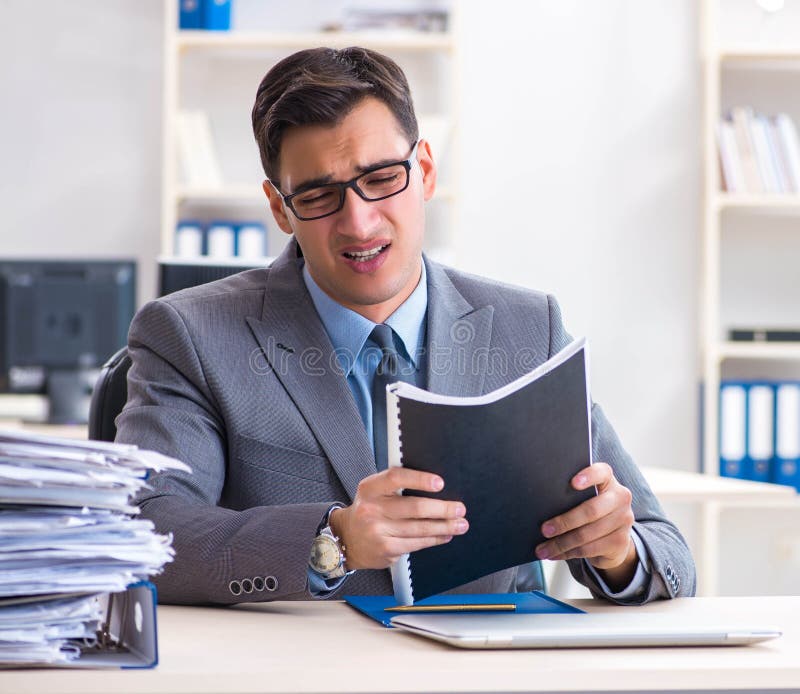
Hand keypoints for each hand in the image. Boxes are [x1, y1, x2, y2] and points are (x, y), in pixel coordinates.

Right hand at [329, 468, 467, 570]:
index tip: (440, 483)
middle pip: (414, 507)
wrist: (346, 539)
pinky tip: (445, 535)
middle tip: (460, 508)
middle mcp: (372, 509)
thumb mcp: (373, 491)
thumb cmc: (368, 510)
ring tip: (460, 524)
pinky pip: (417, 543)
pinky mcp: (386, 549)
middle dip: (442, 509)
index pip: (395, 478)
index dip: (419, 479)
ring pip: (420, 528)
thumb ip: (396, 484)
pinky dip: (434, 539)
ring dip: (444, 526)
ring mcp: (378, 531)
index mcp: (370, 488)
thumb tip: (434, 485)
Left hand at [535, 462, 637, 588]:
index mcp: (608, 480)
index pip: (602, 472)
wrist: (614, 535)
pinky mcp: (621, 542)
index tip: (572, 483)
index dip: (589, 476)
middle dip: (564, 522)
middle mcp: (620, 498)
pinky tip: (555, 554)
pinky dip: (568, 553)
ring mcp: (624, 520)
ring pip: (587, 534)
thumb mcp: (584, 497)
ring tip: (543, 549)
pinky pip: (590, 549)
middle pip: (591, 510)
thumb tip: (539, 502)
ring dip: (561, 544)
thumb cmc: (589, 509)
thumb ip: (570, 494)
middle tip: (544, 530)